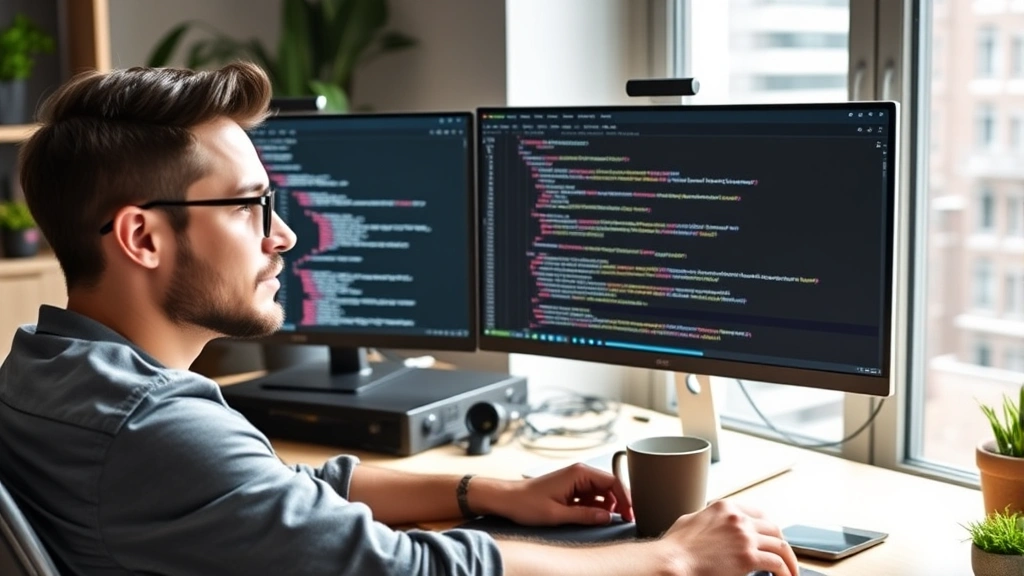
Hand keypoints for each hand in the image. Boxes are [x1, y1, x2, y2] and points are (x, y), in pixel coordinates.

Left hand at [486, 463, 632, 526]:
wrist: (507, 499)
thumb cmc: (526, 503)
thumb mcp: (557, 514)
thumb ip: (585, 516)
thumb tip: (608, 518)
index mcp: (578, 473)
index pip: (612, 481)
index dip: (626, 497)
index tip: (631, 513)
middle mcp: (579, 473)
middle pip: (610, 486)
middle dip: (620, 503)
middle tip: (626, 520)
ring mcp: (575, 481)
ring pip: (601, 493)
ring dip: (608, 506)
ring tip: (612, 521)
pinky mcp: (570, 489)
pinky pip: (591, 497)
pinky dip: (596, 507)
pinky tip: (596, 518)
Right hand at [658, 500, 799, 575]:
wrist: (672, 561)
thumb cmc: (675, 547)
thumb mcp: (690, 521)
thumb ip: (706, 519)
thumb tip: (708, 524)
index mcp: (725, 507)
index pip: (757, 513)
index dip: (768, 527)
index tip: (770, 538)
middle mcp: (738, 518)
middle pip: (773, 527)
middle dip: (781, 542)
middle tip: (784, 556)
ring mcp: (744, 536)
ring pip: (780, 545)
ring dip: (788, 560)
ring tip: (790, 571)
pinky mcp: (748, 557)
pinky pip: (776, 563)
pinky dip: (785, 571)